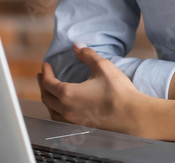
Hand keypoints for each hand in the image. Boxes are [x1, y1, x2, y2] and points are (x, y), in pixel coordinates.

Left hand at [38, 43, 155, 137]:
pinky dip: (56, 112)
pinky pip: (61, 121)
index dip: (46, 72)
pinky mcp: (82, 128)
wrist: (132, 116)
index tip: (45, 65)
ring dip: (48, 100)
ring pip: (52, 112)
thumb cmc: (118, 91)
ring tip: (50, 92)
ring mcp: (73, 122)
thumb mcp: (102, 67)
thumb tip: (76, 46)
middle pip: (46, 98)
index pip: (48, 83)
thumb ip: (87, 55)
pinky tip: (63, 108)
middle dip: (43, 85)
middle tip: (43, 76)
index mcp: (68, 94)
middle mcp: (66, 110)